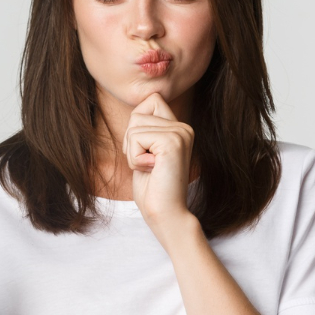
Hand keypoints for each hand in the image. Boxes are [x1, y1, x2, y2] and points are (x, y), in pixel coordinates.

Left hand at [123, 93, 195, 227]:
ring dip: (132, 152)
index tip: (146, 151)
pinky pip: (135, 138)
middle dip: (131, 141)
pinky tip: (151, 170)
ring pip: (134, 126)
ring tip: (150, 168)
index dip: (137, 124)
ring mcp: (180, 133)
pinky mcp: (172, 142)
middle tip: (147, 163)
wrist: (165, 214)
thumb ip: (146, 131)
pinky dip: (135, 158)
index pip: (151, 100)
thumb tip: (135, 112)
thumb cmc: (153, 188)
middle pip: (137, 114)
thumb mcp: (147, 153)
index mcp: (180, 128)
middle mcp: (184, 127)